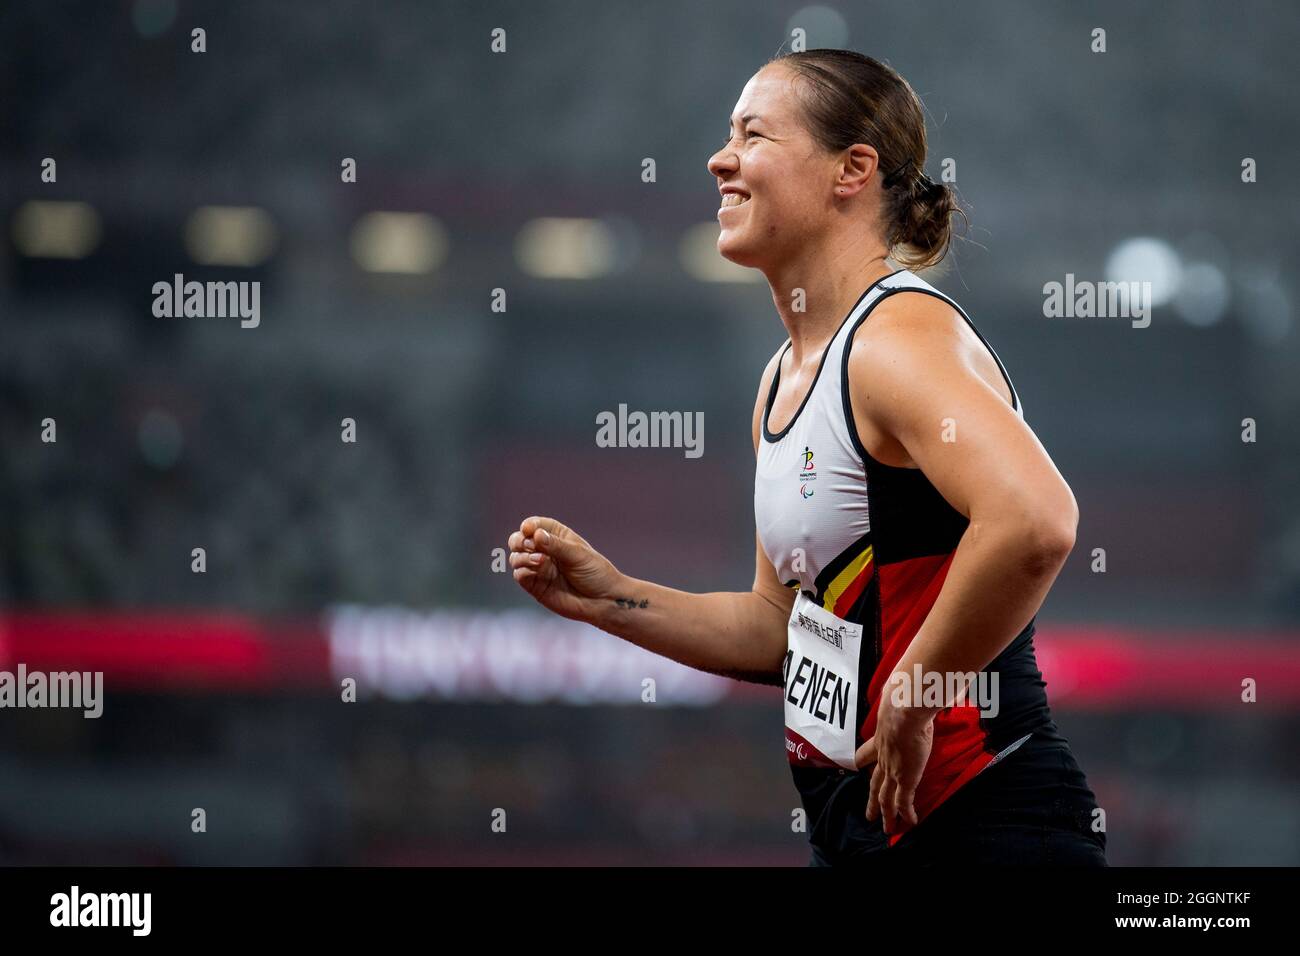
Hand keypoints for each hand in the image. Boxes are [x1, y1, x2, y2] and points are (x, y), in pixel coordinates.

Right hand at [507, 516, 622, 622]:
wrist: (602, 601)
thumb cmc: (595, 573)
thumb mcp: (578, 555)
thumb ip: (556, 546)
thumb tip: (536, 535)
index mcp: (558, 537)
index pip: (537, 525)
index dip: (530, 525)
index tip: (528, 528)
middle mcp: (545, 551)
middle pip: (520, 539)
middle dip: (519, 540)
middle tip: (529, 545)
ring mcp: (539, 568)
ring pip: (516, 557)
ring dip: (521, 555)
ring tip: (539, 559)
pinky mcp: (535, 585)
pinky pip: (519, 575)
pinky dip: (522, 570)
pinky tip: (536, 569)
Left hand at [853, 695, 937, 836]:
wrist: (905, 708)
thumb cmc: (905, 699)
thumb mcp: (901, 701)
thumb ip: (911, 700)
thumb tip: (926, 689)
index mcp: (880, 738)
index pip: (867, 753)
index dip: (863, 761)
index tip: (858, 766)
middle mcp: (883, 757)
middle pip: (873, 783)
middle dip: (871, 799)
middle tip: (868, 814)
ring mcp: (893, 769)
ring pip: (885, 798)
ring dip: (886, 815)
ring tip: (886, 829)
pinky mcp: (905, 778)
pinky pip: (904, 802)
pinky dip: (906, 814)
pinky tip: (910, 823)